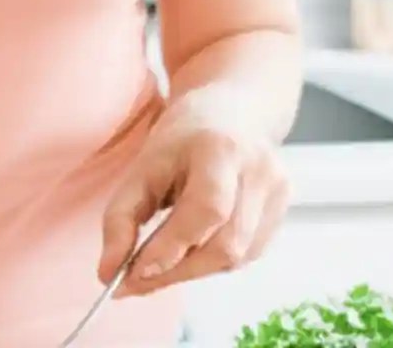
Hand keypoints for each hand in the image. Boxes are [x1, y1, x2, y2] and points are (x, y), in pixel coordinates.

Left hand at [99, 85, 289, 296]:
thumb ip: (121, 218)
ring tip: (160, 261)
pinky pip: (247, 254)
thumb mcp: (142, 166)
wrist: (234, 110)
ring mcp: (278, 192)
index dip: (172, 248)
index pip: (206, 210)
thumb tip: (109, 273)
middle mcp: (259, 170)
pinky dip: (212, 261)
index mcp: (221, 149)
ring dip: (192, 270)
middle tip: (136, 281)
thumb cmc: (184, 139)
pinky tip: (192, 246)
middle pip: (226, 244)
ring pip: (237, 257)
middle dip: (177, 271)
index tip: (133, 273)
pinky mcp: (283, 210)